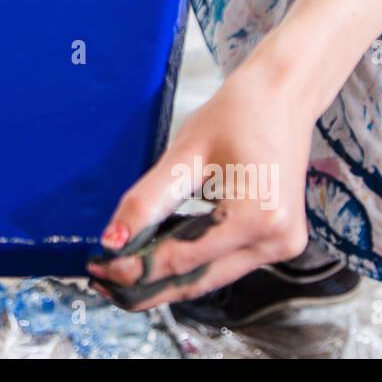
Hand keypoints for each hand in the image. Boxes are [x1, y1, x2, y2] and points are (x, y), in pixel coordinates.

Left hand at [85, 49, 315, 310]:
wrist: (282, 96)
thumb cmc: (236, 115)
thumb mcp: (185, 154)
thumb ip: (148, 201)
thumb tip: (113, 241)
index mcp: (256, 217)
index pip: (184, 258)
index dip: (137, 268)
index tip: (99, 269)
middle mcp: (276, 241)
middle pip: (199, 280)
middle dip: (148, 286)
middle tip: (102, 282)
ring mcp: (282, 245)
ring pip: (212, 277)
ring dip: (168, 279)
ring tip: (121, 274)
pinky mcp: (280, 241)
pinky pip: (226, 263)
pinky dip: (192, 263)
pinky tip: (157, 259)